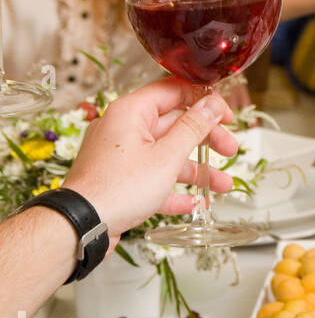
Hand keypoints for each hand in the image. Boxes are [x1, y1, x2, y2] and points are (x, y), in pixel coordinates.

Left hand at [62, 79, 238, 246]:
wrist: (80, 226)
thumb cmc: (118, 188)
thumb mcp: (167, 156)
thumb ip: (194, 127)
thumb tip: (212, 104)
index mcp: (131, 112)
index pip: (174, 91)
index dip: (205, 101)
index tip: (226, 115)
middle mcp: (123, 129)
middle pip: (174, 125)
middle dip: (206, 140)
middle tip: (230, 150)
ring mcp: (120, 155)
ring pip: (166, 155)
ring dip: (196, 170)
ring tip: (221, 186)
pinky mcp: (118, 180)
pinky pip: (152, 178)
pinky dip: (173, 188)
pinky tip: (193, 203)